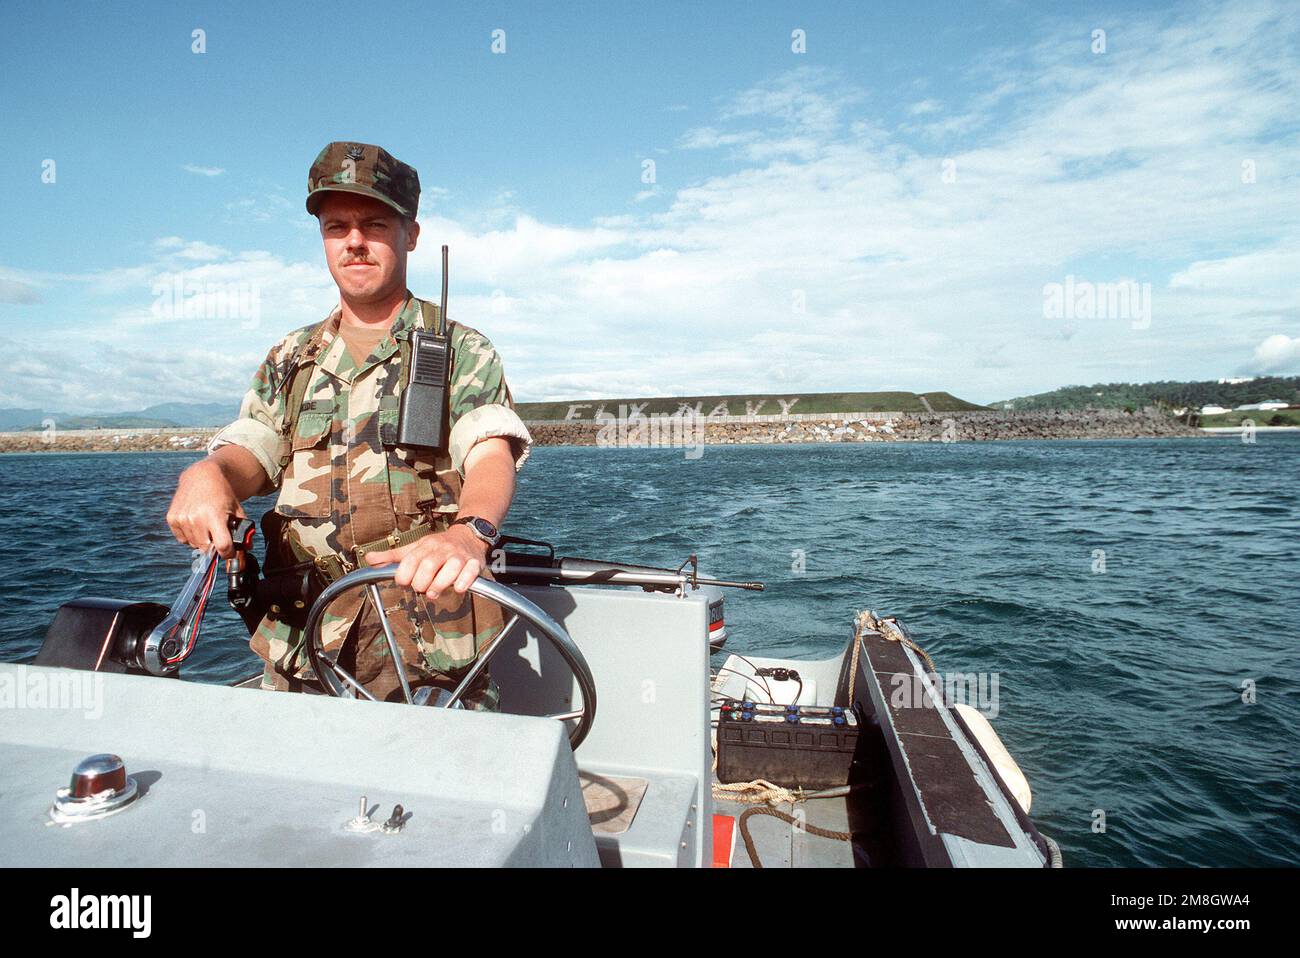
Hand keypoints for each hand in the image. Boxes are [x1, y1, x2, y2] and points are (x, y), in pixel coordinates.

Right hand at [166, 459, 246, 558]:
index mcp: (214, 516)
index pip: (222, 546)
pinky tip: (196, 523)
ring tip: (207, 525)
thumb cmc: (222, 493)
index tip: (230, 551)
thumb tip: (247, 548)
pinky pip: (182, 539)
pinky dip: (190, 536)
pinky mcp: (171, 518)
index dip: (228, 553)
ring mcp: (182, 519)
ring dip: (202, 541)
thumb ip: (243, 529)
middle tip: (218, 535)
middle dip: (214, 546)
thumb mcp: (237, 509)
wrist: (202, 476)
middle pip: (206, 548)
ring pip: (194, 545)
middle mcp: (196, 518)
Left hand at [363, 524, 489, 600]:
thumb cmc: (438, 546)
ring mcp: (459, 556)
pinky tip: (457, 588)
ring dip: (439, 585)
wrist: (468, 535)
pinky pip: (470, 572)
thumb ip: (393, 556)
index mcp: (426, 545)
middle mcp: (442, 549)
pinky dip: (463, 583)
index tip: (403, 583)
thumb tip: (369, 559)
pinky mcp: (474, 563)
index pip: (411, 559)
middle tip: (420, 589)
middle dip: (421, 583)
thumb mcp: (415, 547)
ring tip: (434, 593)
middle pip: (428, 566)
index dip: (403, 575)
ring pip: (450, 569)